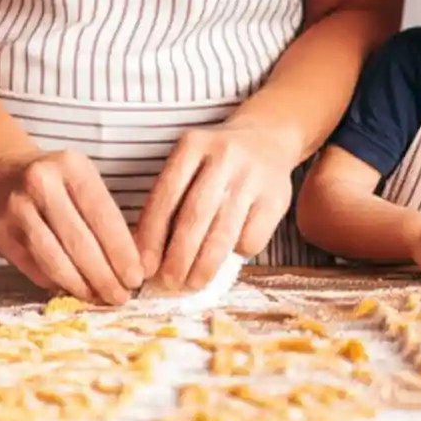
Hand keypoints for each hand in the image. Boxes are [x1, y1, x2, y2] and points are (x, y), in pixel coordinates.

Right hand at [0, 150, 142, 303]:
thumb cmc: (54, 183)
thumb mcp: (82, 182)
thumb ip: (104, 218)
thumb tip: (131, 268)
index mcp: (71, 166)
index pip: (103, 215)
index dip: (121, 252)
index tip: (135, 277)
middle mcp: (40, 183)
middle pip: (79, 242)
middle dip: (104, 276)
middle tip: (120, 297)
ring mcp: (15, 208)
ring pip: (54, 259)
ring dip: (80, 285)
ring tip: (98, 297)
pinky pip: (34, 267)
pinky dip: (57, 282)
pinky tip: (73, 289)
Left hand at [136, 124, 294, 290]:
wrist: (268, 138)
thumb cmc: (216, 161)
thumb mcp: (189, 163)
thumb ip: (170, 198)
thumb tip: (149, 255)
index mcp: (192, 145)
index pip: (166, 195)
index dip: (152, 235)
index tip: (144, 266)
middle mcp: (224, 157)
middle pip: (195, 216)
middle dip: (179, 256)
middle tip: (169, 282)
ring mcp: (252, 177)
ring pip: (224, 232)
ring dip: (206, 265)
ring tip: (193, 283)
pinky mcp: (276, 198)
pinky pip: (252, 237)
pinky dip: (237, 253)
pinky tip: (228, 256)